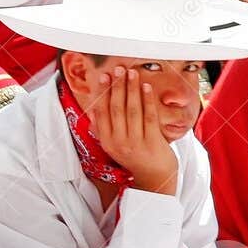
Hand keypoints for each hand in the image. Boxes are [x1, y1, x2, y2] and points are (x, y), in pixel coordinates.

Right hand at [85, 67, 177, 193]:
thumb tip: (92, 112)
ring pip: (132, 110)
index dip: (102, 92)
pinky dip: (147, 100)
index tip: (104, 76)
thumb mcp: (114, 146)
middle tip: (118, 69)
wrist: (155, 177)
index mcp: (107, 141)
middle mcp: (119, 142)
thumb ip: (103, 130)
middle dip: (117, 86)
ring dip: (131, 89)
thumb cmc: (135, 157)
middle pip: (116, 108)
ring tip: (131, 73)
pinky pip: (149, 116)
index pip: (102, 112)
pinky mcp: (152, 142)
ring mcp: (136, 142)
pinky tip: (145, 87)